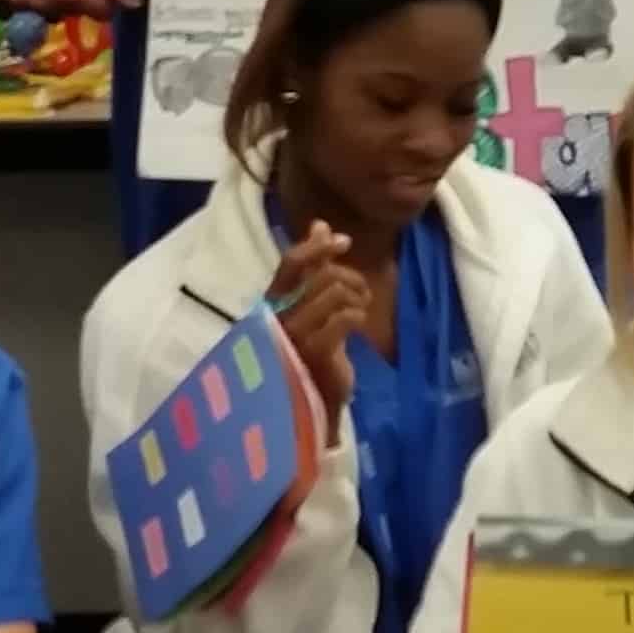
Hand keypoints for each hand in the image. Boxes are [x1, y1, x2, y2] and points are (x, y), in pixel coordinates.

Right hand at [262, 226, 366, 431]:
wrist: (310, 408)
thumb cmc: (310, 355)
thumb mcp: (311, 307)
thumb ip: (313, 269)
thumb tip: (320, 224)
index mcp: (272, 304)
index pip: (290, 263)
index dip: (318, 245)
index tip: (342, 241)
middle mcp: (277, 317)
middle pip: (322, 275)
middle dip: (350, 277)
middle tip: (361, 291)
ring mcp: (293, 336)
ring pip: (335, 292)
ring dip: (357, 296)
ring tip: (360, 310)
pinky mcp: (313, 353)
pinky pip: (344, 317)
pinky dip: (357, 315)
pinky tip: (357, 326)